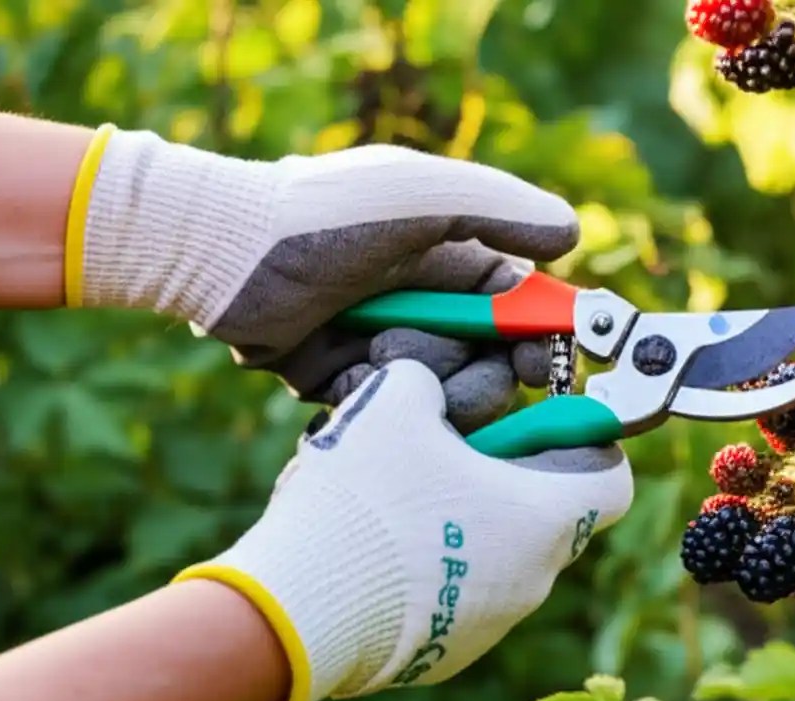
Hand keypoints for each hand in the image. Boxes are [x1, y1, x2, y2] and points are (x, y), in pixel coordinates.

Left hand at [77, 129, 576, 427]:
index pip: (521, 311)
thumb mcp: (422, 196)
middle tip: (453, 380)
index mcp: (453, 261)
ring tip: (372, 349)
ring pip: (438, 396)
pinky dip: (368, 396)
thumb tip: (571, 236)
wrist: (223, 252)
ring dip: (415, 379)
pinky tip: (340, 370)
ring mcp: (384, 344)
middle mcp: (426, 305)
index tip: (550, 369)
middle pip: (489, 368)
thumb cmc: (326, 215)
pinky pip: (382, 410)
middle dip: (476, 377)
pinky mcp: (340, 380)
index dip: (543, 343)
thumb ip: (500, 208)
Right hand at [175, 360, 632, 700]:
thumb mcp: (394, 402)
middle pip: (548, 512)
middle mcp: (535, 578)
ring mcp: (493, 621)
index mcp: (545, 517)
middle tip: (453, 448)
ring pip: (501, 553)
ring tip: (404, 495)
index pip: (610, 478)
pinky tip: (383, 546)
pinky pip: (459, 594)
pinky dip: (436, 564)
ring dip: (468, 518)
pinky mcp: (448, 652)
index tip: (543, 420)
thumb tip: (426, 384)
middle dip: (508, 474)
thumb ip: (429, 380)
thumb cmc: (365, 501)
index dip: (584, 441)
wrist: (301, 607)